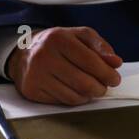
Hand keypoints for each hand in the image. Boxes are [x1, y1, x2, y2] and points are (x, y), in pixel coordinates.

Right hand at [7, 26, 121, 104]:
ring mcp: (36, 75)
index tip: (114, 78)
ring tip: (90, 88)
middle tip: (104, 86)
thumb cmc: (57, 45)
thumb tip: (115, 62)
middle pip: (83, 82)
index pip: (90, 61)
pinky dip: (75, 99)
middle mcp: (44, 56)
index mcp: (58, 38)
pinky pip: (62, 102)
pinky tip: (75, 91)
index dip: (107, 73)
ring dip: (88, 95)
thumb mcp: (78, 36)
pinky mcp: (32, 90)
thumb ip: (99, 46)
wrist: (23, 54)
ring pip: (74, 96)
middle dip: (100, 88)